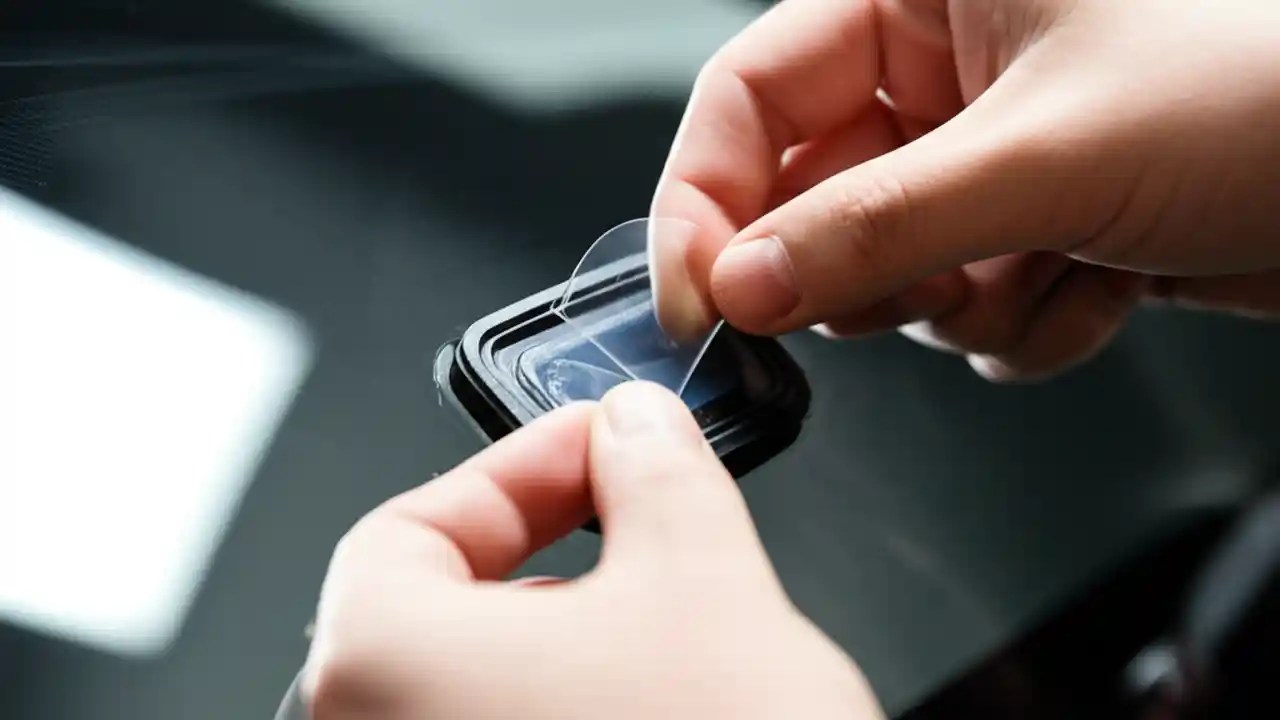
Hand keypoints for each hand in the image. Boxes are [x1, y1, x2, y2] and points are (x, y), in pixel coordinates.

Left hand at [302, 382, 881, 719]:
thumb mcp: (706, 583)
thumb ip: (658, 471)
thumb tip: (636, 426)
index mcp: (378, 669)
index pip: (410, 525)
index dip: (518, 469)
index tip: (602, 448)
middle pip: (448, 612)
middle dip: (562, 559)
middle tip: (652, 530)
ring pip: (489, 695)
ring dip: (582, 646)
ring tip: (679, 644)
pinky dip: (580, 717)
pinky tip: (666, 717)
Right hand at [651, 0, 1279, 380]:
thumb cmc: (1268, 96)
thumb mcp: (1045, 155)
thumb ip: (874, 224)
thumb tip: (743, 282)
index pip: (752, 94)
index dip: (708, 200)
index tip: (703, 298)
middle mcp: (944, 73)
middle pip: (808, 195)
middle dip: (861, 268)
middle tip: (908, 289)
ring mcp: (984, 158)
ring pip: (884, 270)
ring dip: (955, 302)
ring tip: (1042, 271)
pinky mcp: (1029, 230)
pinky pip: (960, 310)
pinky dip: (1017, 324)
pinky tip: (1097, 287)